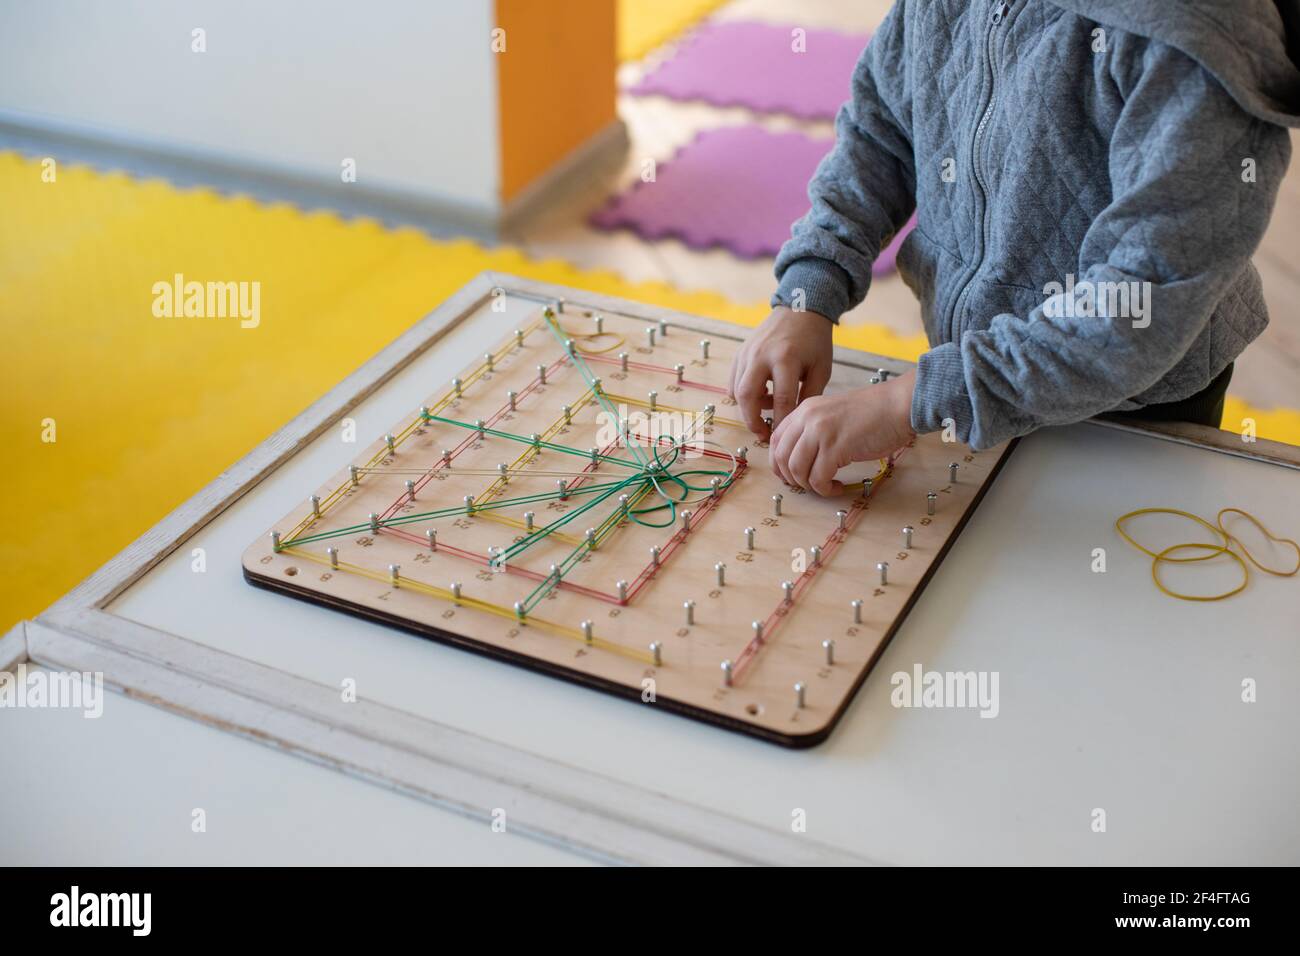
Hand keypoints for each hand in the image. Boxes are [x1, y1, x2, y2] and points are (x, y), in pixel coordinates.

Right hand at [728, 307, 833, 440]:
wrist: (799, 309)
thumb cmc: (814, 341)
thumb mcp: (821, 369)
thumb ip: (809, 396)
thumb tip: (795, 422)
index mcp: (786, 358)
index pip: (781, 400)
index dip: (781, 422)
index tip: (783, 436)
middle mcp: (762, 355)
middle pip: (748, 396)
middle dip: (753, 420)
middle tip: (763, 434)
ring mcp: (747, 353)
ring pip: (737, 390)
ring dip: (748, 408)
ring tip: (765, 413)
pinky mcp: (740, 353)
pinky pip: (734, 381)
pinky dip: (743, 395)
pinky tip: (760, 395)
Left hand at [770, 371, 916, 495]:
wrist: (897, 406)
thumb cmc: (873, 413)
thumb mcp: (833, 415)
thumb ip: (814, 431)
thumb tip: (800, 460)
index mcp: (805, 409)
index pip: (776, 440)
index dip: (778, 463)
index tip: (789, 475)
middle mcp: (808, 418)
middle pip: (782, 457)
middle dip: (791, 478)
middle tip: (807, 485)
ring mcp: (821, 432)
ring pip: (797, 470)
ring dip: (809, 485)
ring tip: (825, 486)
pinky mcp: (836, 447)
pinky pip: (818, 478)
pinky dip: (825, 489)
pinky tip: (837, 486)